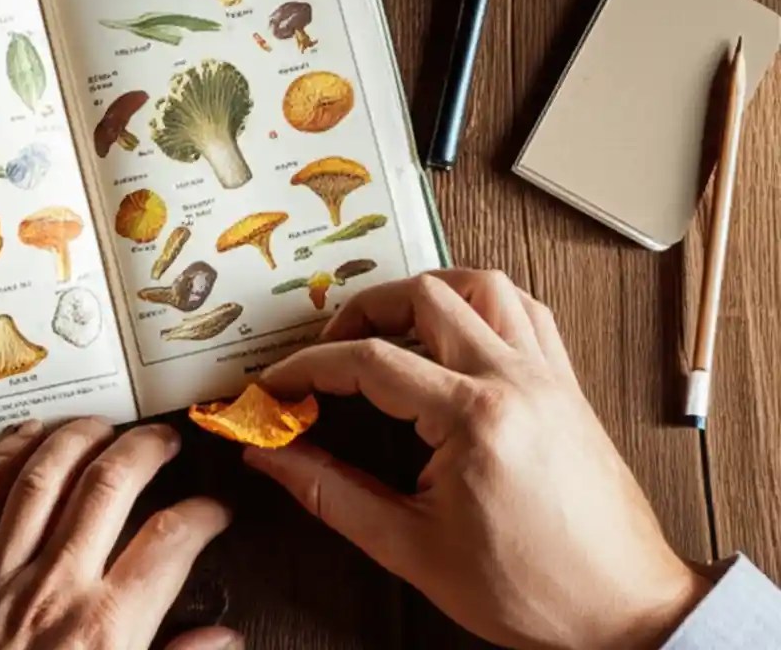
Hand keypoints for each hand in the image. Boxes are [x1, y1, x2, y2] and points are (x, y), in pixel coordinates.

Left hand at [0, 418, 239, 649]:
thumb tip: (223, 640)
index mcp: (106, 630)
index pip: (170, 540)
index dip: (202, 513)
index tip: (212, 511)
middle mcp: (53, 592)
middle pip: (108, 487)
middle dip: (144, 450)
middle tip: (161, 442)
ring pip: (42, 480)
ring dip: (76, 439)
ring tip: (102, 426)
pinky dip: (1, 461)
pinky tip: (23, 438)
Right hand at [247, 270, 709, 649]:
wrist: (622, 611)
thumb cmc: (535, 589)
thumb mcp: (411, 548)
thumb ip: (331, 494)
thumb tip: (275, 459)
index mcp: (475, 418)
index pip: (370, 361)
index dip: (309, 368)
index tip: (280, 385)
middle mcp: (516, 380)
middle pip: (425, 295)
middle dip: (361, 310)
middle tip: (329, 347)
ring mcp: (548, 377)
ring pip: (484, 285)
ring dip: (428, 290)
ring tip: (390, 322)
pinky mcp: (567, 387)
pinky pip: (528, 312)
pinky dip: (483, 305)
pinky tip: (459, 333)